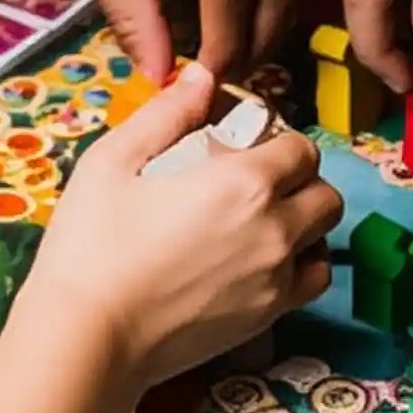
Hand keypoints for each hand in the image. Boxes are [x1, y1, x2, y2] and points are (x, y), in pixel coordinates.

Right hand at [32, 62, 342, 385]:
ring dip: (304, 224)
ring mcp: (276, 278)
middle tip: (256, 183)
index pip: (301, 148)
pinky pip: (310, 283)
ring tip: (260, 224)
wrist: (88, 336)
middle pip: (324, 193)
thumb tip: (203, 75)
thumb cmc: (92, 246)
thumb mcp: (114, 161)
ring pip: (323, 240)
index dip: (279, 142)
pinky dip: (299, 267)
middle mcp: (275, 229)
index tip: (247, 148)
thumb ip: (167, 113)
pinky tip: (260, 262)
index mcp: (245, 182)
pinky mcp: (267, 318)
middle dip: (300, 181)